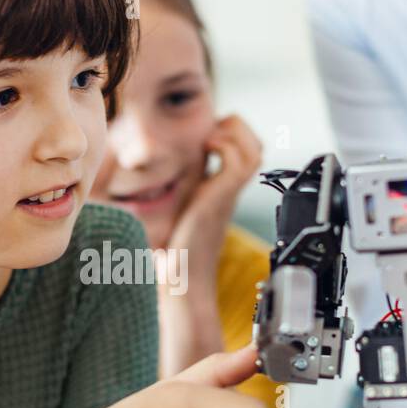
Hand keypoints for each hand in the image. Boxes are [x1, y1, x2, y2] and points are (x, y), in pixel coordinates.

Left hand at [165, 114, 263, 277]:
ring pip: (254, 148)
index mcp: (221, 190)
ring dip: (233, 134)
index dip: (231, 133)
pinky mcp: (221, 198)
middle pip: (256, 145)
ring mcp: (228, 194)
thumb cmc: (173, 254)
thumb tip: (150, 181)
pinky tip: (205, 152)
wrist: (182, 279)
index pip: (245, 150)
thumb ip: (172, 197)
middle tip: (210, 135)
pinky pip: (238, 162)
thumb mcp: (174, 214)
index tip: (204, 136)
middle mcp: (230, 190)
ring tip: (209, 141)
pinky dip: (225, 147)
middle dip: (237, 128)